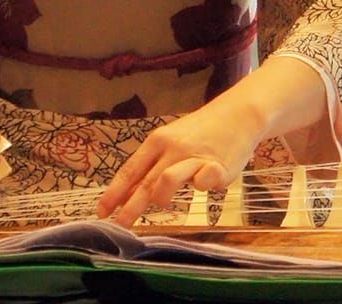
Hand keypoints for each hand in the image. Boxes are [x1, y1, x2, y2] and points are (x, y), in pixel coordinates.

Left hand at [95, 55, 329, 225]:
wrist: (239, 114)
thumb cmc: (202, 132)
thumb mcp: (172, 142)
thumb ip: (153, 166)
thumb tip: (127, 194)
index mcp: (157, 141)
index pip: (130, 171)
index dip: (114, 193)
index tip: (101, 212)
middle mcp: (172, 148)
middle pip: (144, 183)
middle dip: (129, 208)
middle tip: (119, 226)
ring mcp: (194, 156)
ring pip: (166, 181)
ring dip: (161, 198)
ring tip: (163, 203)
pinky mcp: (217, 166)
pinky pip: (204, 183)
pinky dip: (202, 187)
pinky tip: (206, 183)